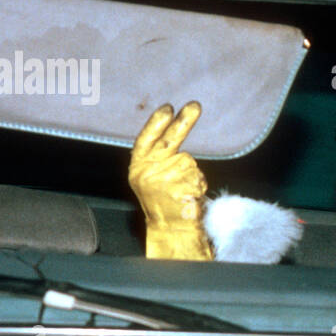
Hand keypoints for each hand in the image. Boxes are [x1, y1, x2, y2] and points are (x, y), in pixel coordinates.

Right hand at [129, 101, 213, 259]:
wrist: (171, 230)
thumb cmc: (164, 201)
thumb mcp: (152, 178)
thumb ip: (159, 157)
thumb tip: (174, 127)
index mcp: (138, 167)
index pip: (145, 139)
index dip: (156, 122)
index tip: (168, 107)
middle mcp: (147, 173)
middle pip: (169, 141)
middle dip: (183, 121)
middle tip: (195, 105)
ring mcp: (163, 181)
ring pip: (188, 162)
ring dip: (192, 173)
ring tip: (183, 191)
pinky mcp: (178, 189)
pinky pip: (197, 176)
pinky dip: (198, 184)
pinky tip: (189, 197)